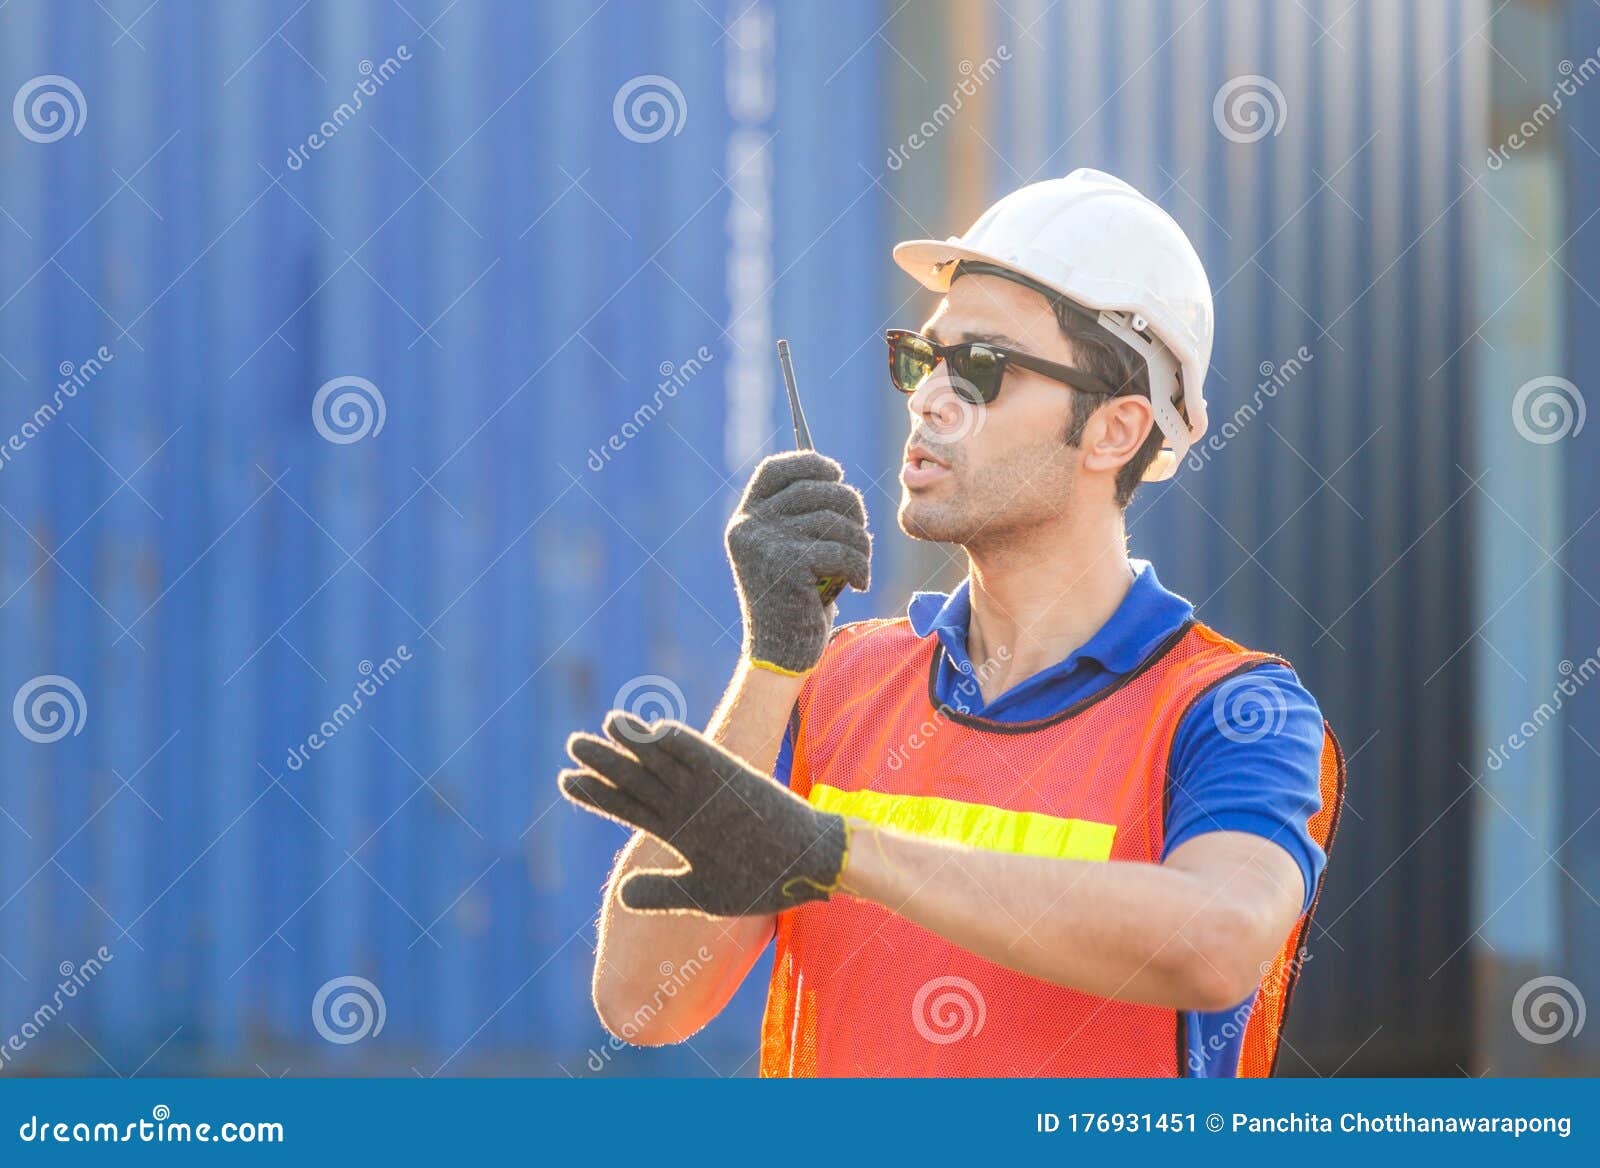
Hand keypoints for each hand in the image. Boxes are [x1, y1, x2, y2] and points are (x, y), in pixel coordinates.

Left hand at [559, 711, 848, 916]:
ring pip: (665, 762)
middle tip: (573, 742)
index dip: (597, 793)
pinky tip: (656, 732)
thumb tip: (621, 894)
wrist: (808, 868)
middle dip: (605, 761)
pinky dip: (682, 744)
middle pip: (638, 778)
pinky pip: (704, 758)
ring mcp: (709, 791)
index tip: (566, 780)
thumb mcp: (701, 893)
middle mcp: (687, 805)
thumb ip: (662, 892)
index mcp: (677, 830)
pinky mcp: (735, 780)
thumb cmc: (759, 882)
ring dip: (639, 742)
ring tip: (610, 723)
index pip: (628, 805)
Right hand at [725, 451, 869, 673]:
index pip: (776, 469)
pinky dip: (861, 567)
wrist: (780, 653)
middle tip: (861, 537)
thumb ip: (798, 517)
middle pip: (817, 490)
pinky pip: (842, 550)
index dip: (810, 463)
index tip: (836, 473)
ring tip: (861, 566)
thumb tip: (835, 478)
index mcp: (745, 518)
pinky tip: (859, 584)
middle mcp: (749, 525)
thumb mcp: (786, 552)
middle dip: (851, 509)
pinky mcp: (788, 564)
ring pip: (836, 521)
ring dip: (861, 544)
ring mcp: (766, 543)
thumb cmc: (794, 601)